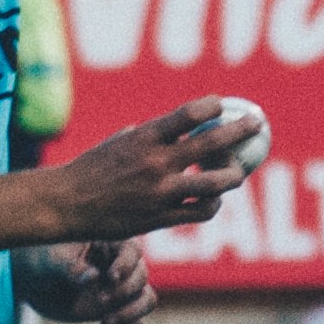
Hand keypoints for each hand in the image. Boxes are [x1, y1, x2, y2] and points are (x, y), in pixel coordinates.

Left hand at [24, 236, 158, 323]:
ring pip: (147, 300)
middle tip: (100, 302)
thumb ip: (71, 268)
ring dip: (131, 315)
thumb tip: (94, 277)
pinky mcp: (118, 310)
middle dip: (124, 293)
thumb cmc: (43, 262)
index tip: (112, 278)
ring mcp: (122, 289)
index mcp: (109, 243)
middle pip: (141, 277)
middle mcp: (121, 265)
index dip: (127, 264)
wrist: (36, 284)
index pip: (132, 250)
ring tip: (105, 323)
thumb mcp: (51, 262)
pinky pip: (135, 323)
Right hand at [45, 99, 259, 239]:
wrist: (67, 204)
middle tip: (256, 124)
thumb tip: (178, 126)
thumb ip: (150, 134)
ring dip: (232, 175)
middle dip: (240, 132)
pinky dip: (213, 204)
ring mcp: (159, 192)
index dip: (214, 107)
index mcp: (145, 137)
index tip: (224, 106)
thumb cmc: (92, 168)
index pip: (189, 114)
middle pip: (211, 144)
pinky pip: (200, 211)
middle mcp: (155, 163)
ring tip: (237, 172)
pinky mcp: (159, 218)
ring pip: (214, 183)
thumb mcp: (119, 141)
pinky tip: (213, 199)